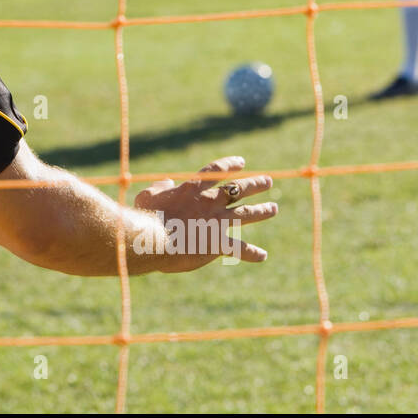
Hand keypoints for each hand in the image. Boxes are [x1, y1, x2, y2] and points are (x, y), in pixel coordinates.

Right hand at [133, 156, 276, 272]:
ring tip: (273, 208)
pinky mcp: (217, 243)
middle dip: (255, 184)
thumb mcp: (147, 194)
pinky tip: (262, 256)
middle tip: (268, 180)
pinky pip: (239, 248)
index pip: (216, 171)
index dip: (230, 164)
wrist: (152, 239)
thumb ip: (160, 188)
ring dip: (262, 210)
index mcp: (192, 189)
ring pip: (246, 214)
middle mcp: (210, 202)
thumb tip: (167, 184)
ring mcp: (216, 222)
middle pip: (238, 189)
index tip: (242, 162)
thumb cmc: (145, 216)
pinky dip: (252, 253)